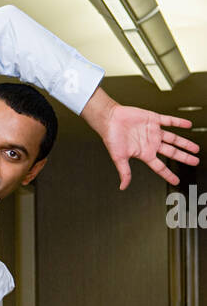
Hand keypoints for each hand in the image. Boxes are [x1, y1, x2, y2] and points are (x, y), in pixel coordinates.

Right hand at [81, 86, 199, 189]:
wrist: (110, 119)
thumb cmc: (111, 137)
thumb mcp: (118, 158)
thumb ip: (124, 172)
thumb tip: (123, 186)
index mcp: (144, 153)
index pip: (160, 167)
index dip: (168, 174)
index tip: (176, 180)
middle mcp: (151, 143)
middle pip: (171, 153)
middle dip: (184, 157)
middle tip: (195, 161)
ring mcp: (153, 132)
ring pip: (173, 139)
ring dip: (185, 143)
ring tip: (195, 148)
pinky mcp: (153, 120)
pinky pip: (169, 121)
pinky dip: (179, 122)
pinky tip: (188, 125)